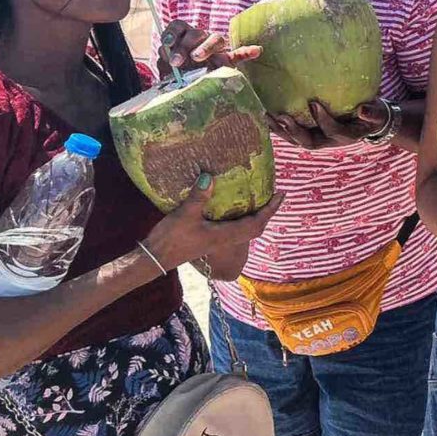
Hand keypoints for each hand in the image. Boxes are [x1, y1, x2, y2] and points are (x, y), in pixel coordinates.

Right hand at [141, 173, 284, 271]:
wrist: (155, 258)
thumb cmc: (171, 239)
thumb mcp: (185, 215)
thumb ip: (198, 197)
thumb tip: (209, 177)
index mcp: (226, 235)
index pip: (256, 223)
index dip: (270, 210)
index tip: (281, 195)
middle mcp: (226, 239)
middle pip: (255, 228)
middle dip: (267, 213)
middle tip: (275, 197)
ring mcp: (218, 241)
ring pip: (245, 230)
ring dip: (256, 216)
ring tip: (260, 201)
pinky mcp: (209, 240)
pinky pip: (234, 230)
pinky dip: (241, 219)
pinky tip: (234, 209)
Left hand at [161, 20, 260, 73]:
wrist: (189, 92)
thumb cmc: (177, 78)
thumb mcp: (166, 69)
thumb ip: (165, 61)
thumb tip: (166, 53)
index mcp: (184, 37)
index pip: (179, 26)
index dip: (172, 32)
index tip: (167, 43)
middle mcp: (200, 39)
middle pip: (196, 32)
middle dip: (184, 46)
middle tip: (176, 61)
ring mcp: (215, 49)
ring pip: (216, 39)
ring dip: (206, 46)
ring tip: (197, 57)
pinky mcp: (227, 61)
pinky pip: (238, 54)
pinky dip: (247, 52)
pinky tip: (256, 51)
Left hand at [267, 99, 386, 149]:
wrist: (367, 123)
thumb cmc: (372, 115)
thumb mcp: (376, 114)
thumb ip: (372, 113)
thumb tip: (363, 109)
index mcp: (345, 136)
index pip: (333, 131)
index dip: (323, 120)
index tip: (314, 103)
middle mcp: (328, 141)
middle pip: (308, 142)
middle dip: (295, 131)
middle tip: (282, 117)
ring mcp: (317, 139)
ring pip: (296, 141)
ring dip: (281, 131)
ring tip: (267, 117)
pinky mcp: (310, 134)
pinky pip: (292, 134)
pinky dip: (279, 128)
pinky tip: (267, 116)